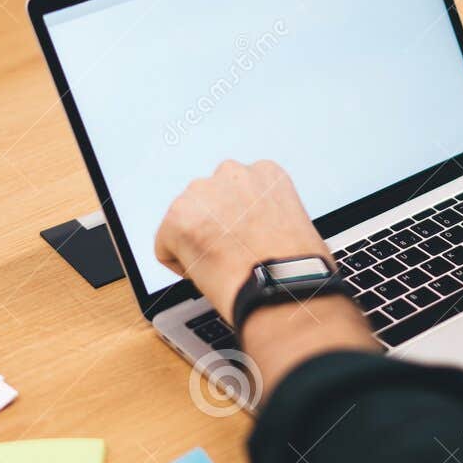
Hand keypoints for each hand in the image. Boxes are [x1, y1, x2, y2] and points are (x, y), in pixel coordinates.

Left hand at [155, 160, 331, 321]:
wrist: (282, 289)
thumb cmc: (297, 268)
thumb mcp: (295, 225)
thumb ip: (269, 216)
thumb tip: (259, 232)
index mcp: (265, 173)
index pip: (236, 192)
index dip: (240, 224)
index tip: (244, 242)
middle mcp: (232, 173)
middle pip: (209, 202)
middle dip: (215, 228)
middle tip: (230, 256)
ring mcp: (202, 193)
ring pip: (186, 221)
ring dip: (197, 243)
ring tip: (222, 267)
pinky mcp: (178, 217)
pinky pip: (165, 246)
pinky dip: (180, 265)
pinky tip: (206, 275)